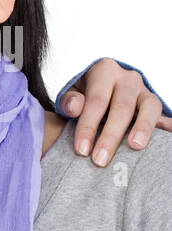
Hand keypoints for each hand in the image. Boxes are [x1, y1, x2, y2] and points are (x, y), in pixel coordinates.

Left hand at [57, 57, 171, 166]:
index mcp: (104, 71)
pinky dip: (167, 125)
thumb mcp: (70, 90)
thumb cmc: (82, 91)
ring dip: (143, 127)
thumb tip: (74, 108)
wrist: (101, 83)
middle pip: (122, 107)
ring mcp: (144, 91)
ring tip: (135, 146)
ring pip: (150, 107)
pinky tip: (167, 135)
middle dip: (110, 135)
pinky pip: (162, 115)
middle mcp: (128, 79)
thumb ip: (68, 100)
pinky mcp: (154, 104)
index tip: (81, 150)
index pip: (96, 100)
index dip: (88, 126)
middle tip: (100, 159)